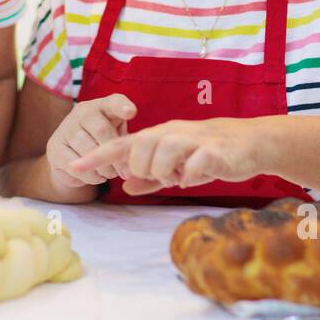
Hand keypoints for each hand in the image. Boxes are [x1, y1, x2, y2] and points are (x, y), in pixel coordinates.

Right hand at [45, 94, 137, 187]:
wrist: (73, 155)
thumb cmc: (104, 143)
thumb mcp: (118, 136)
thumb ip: (126, 143)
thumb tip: (132, 161)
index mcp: (103, 106)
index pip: (113, 102)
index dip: (122, 106)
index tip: (131, 112)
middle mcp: (82, 112)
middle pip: (101, 130)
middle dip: (114, 154)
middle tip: (125, 171)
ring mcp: (66, 129)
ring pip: (88, 150)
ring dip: (104, 168)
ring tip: (111, 174)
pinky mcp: (54, 148)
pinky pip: (76, 166)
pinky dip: (90, 176)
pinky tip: (97, 176)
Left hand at [67, 117, 265, 195]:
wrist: (247, 144)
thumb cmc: (207, 155)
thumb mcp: (175, 167)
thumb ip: (149, 177)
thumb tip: (125, 186)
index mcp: (157, 136)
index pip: (119, 145)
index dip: (95, 157)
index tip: (71, 167)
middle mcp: (169, 133)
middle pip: (139, 152)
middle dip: (146, 170)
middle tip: (167, 174)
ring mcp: (191, 140)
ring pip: (162, 156)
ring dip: (168, 172)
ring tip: (181, 175)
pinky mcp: (212, 151)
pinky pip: (192, 166)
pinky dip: (190, 176)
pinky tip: (197, 175)